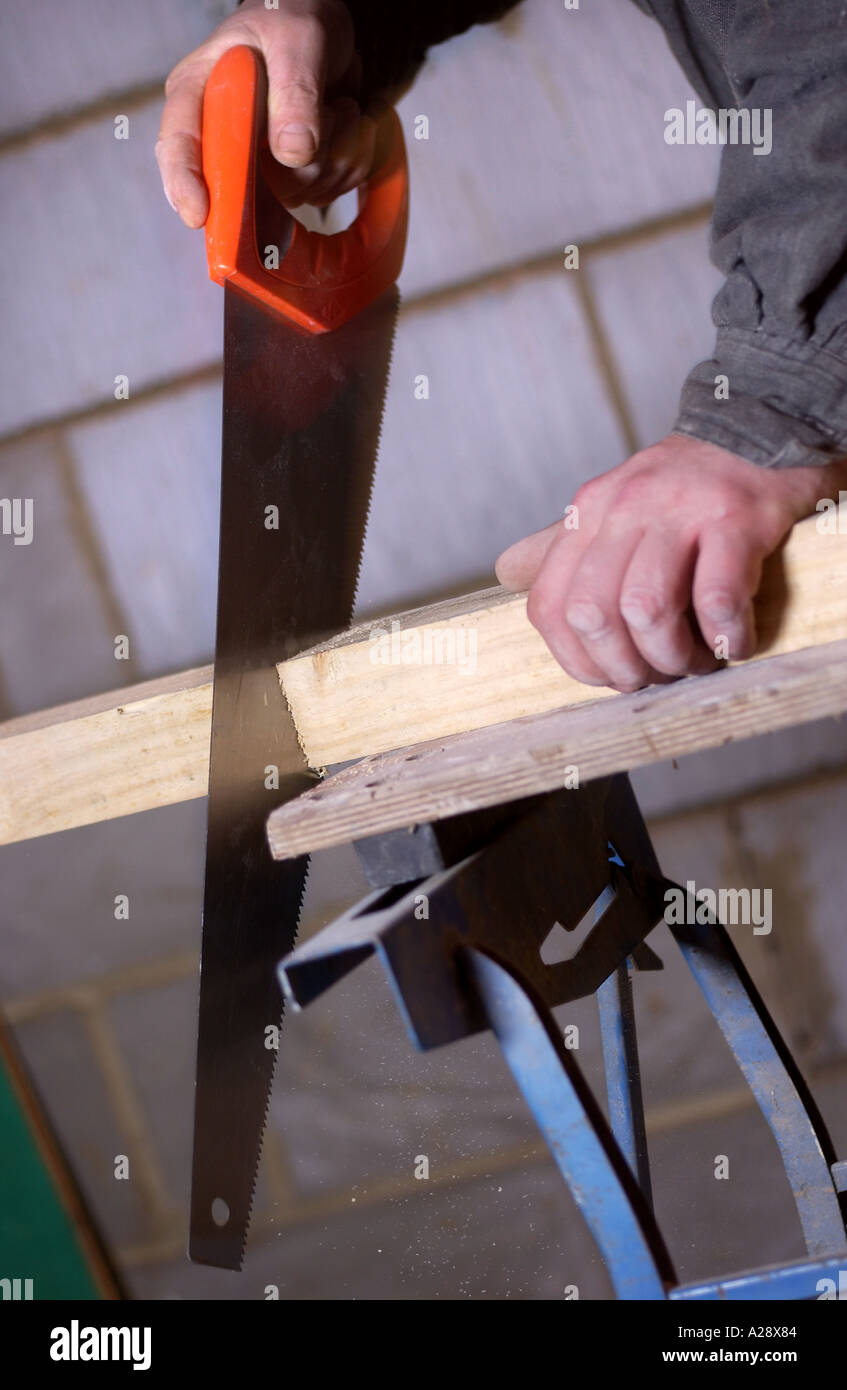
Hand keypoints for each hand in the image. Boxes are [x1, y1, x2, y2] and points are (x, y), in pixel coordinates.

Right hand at [156, 0, 374, 226]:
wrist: (328, 31)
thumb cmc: (293, 19)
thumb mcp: (297, 38)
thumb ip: (295, 91)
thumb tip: (293, 153)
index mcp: (199, 94)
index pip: (178, 144)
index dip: (183, 183)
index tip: (197, 214)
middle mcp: (223, 138)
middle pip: (248, 187)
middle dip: (299, 165)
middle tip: (329, 112)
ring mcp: (258, 166)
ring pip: (297, 193)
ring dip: (335, 155)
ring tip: (337, 106)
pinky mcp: (291, 179)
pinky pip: (326, 192)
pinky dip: (349, 161)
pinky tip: (345, 124)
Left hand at [496, 433, 846, 692]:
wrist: (759, 427)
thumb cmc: (685, 488)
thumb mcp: (611, 507)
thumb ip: (561, 545)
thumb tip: (507, 573)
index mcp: (587, 514)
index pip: (549, 605)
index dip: (576, 659)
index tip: (612, 676)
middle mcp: (624, 507)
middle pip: (591, 613)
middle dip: (623, 664)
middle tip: (658, 674)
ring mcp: (680, 509)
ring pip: (645, 609)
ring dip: (673, 655)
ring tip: (699, 660)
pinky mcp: (737, 516)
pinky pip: (716, 598)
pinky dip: (725, 636)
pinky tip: (735, 642)